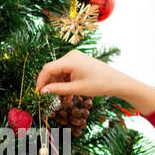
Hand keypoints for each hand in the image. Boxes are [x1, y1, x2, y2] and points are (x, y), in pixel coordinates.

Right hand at [34, 49, 154, 114]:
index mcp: (70, 60)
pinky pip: (66, 71)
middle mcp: (71, 55)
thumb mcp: (76, 89)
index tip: (38, 93)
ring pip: (59, 71)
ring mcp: (75, 57)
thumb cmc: (99, 84)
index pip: (48, 69)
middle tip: (48, 97)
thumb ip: (58, 90)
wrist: (117, 81)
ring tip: (63, 98)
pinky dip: (65, 81)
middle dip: (50, 84)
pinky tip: (68, 93)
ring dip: (59, 84)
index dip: (40, 81)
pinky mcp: (79, 61)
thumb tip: (42, 92)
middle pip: (53, 69)